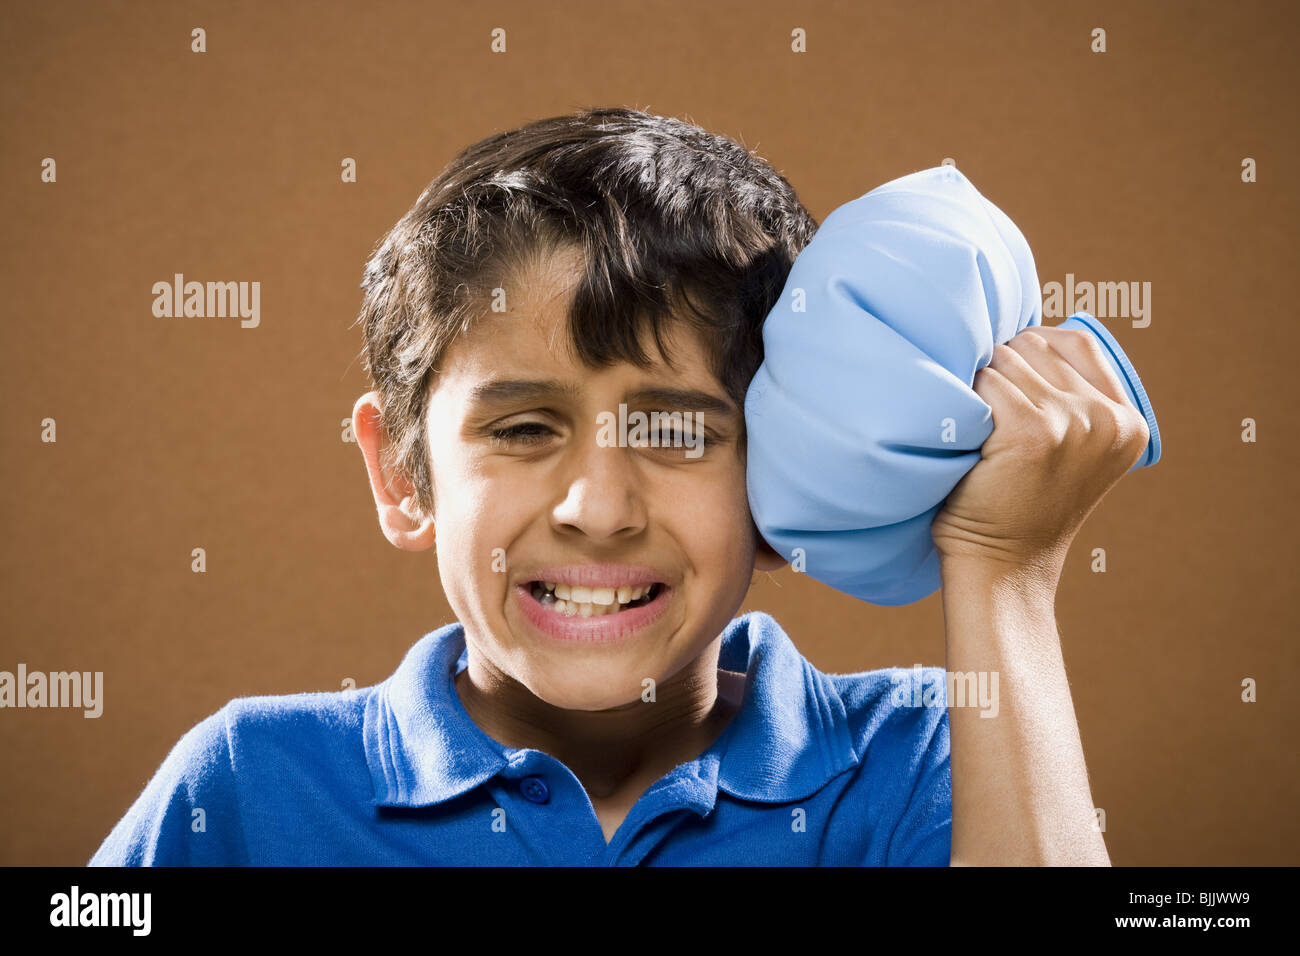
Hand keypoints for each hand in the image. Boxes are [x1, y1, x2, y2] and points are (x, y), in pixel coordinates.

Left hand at [930, 326, 1150, 573]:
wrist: (1000, 565)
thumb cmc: (1015, 503)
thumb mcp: (1067, 447)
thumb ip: (1066, 393)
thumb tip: (1019, 331)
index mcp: (1127, 420)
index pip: (1073, 340)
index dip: (1029, 352)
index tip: (1005, 387)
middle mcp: (1108, 419)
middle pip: (1033, 345)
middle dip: (999, 370)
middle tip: (984, 417)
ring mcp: (1074, 423)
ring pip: (1004, 360)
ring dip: (977, 386)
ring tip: (976, 430)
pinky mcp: (1032, 431)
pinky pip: (982, 384)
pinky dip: (962, 402)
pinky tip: (963, 435)